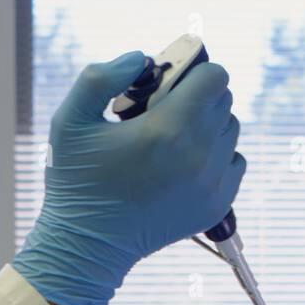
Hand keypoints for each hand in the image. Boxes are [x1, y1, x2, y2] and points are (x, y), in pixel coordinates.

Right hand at [12, 51, 243, 304]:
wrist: (87, 246)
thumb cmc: (75, 181)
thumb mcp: (69, 120)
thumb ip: (100, 77)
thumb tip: (142, 59)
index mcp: (166, 129)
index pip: (214, 77)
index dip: (193, 72)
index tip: (170, 85)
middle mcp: (197, 155)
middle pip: (224, 100)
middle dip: (197, 97)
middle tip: (163, 113)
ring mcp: (211, 184)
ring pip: (231, 130)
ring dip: (207, 126)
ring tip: (171, 141)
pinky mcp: (217, 205)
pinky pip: (235, 161)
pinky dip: (216, 156)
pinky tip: (183, 164)